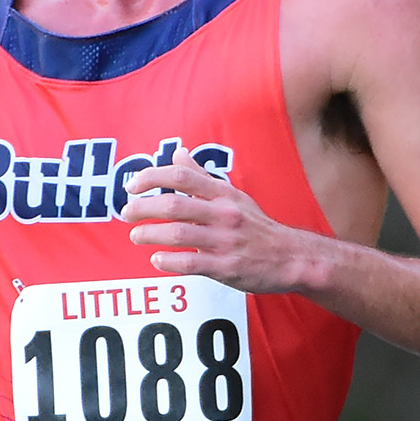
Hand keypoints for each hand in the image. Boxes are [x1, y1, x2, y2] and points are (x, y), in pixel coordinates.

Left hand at [121, 146, 318, 292]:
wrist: (293, 258)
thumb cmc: (256, 225)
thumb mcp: (233, 196)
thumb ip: (202, 177)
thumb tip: (179, 153)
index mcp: (224, 194)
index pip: (182, 175)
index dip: (152, 176)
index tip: (132, 185)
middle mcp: (224, 214)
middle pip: (173, 204)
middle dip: (142, 208)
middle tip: (126, 213)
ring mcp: (226, 241)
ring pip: (178, 233)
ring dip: (149, 234)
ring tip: (136, 235)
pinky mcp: (227, 267)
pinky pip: (191, 263)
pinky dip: (168, 261)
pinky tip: (157, 259)